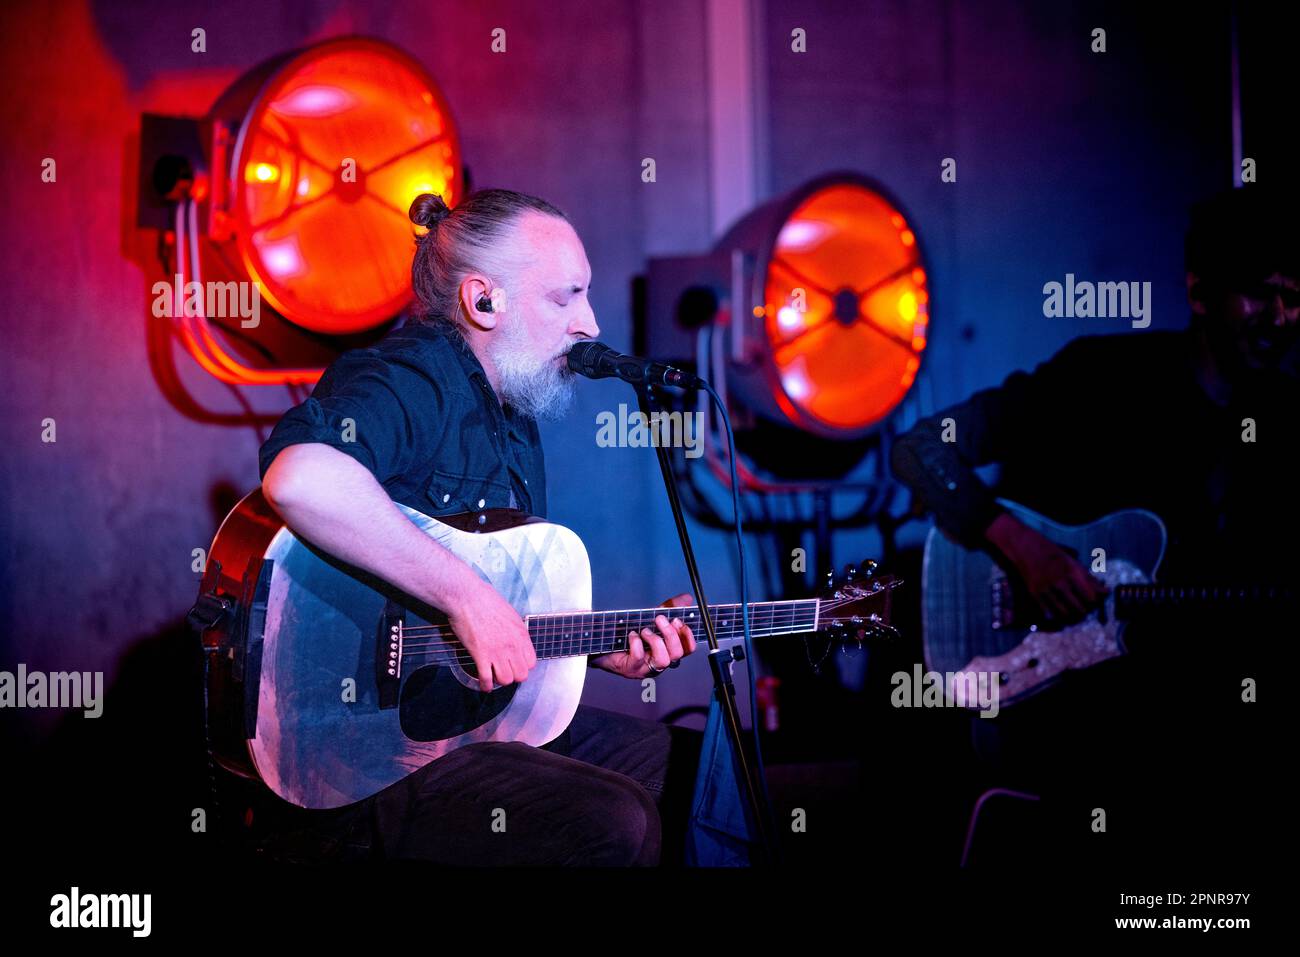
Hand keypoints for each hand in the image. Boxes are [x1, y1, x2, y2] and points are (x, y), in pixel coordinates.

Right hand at [445, 576, 536, 692]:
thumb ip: (514, 629)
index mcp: (521, 634)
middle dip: (513, 675)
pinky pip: (486, 679)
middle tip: (504, 670)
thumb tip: (514, 637)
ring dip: (499, 680)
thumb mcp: (509, 613)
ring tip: (493, 675)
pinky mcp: (480, 654)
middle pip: (521, 675)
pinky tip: (483, 685)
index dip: (523, 666)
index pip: (531, 663)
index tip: (515, 664)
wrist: (466, 597)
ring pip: (505, 680)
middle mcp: (512, 645)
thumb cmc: (485, 600)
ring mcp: (496, 651)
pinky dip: (485, 686)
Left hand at [589, 592, 696, 678]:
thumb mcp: (650, 618)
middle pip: (678, 654)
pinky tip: (631, 635)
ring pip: (663, 660)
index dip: (687, 636)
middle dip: (670, 634)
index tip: (679, 620)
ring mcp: (646, 668)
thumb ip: (668, 609)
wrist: (601, 642)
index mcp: (667, 651)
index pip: (687, 649)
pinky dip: (636, 643)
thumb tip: (687, 598)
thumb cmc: (627, 633)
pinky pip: (639, 658)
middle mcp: (659, 662)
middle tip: (659, 619)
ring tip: (644, 630)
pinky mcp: (631, 669)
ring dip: (656, 641)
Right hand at [985, 513, 1107, 621]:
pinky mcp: (1034, 592)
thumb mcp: (1072, 562)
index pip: (1090, 596)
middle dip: (1084, 611)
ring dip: (1070, 616)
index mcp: (1072, 571)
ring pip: (1064, 613)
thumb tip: (1105, 592)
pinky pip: (1048, 612)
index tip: (1092, 602)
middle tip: (1083, 610)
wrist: (1024, 546)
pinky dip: (1054, 614)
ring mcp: (1046, 587)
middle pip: (1079, 607)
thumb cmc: (1052, 553)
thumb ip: (1089, 578)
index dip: (1094, 602)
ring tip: (1071, 612)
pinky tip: (1057, 610)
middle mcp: (1060, 580)